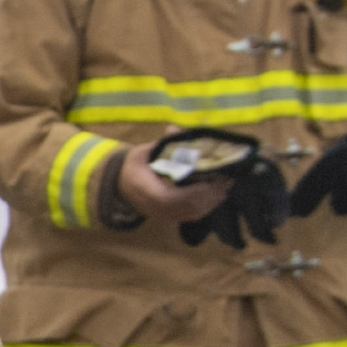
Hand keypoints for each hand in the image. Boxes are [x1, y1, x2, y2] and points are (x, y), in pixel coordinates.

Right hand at [114, 141, 228, 229]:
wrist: (119, 186)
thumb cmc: (132, 167)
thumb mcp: (141, 152)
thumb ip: (159, 144)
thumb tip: (174, 130)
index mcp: (146, 190)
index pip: (171, 198)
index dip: (193, 192)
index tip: (211, 180)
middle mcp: (154, 207)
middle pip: (186, 208)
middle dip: (209, 195)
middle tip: (227, 180)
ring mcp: (162, 215)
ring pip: (191, 214)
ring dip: (211, 202)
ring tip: (226, 187)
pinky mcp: (169, 217)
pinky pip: (190, 217)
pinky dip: (206, 208)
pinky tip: (217, 197)